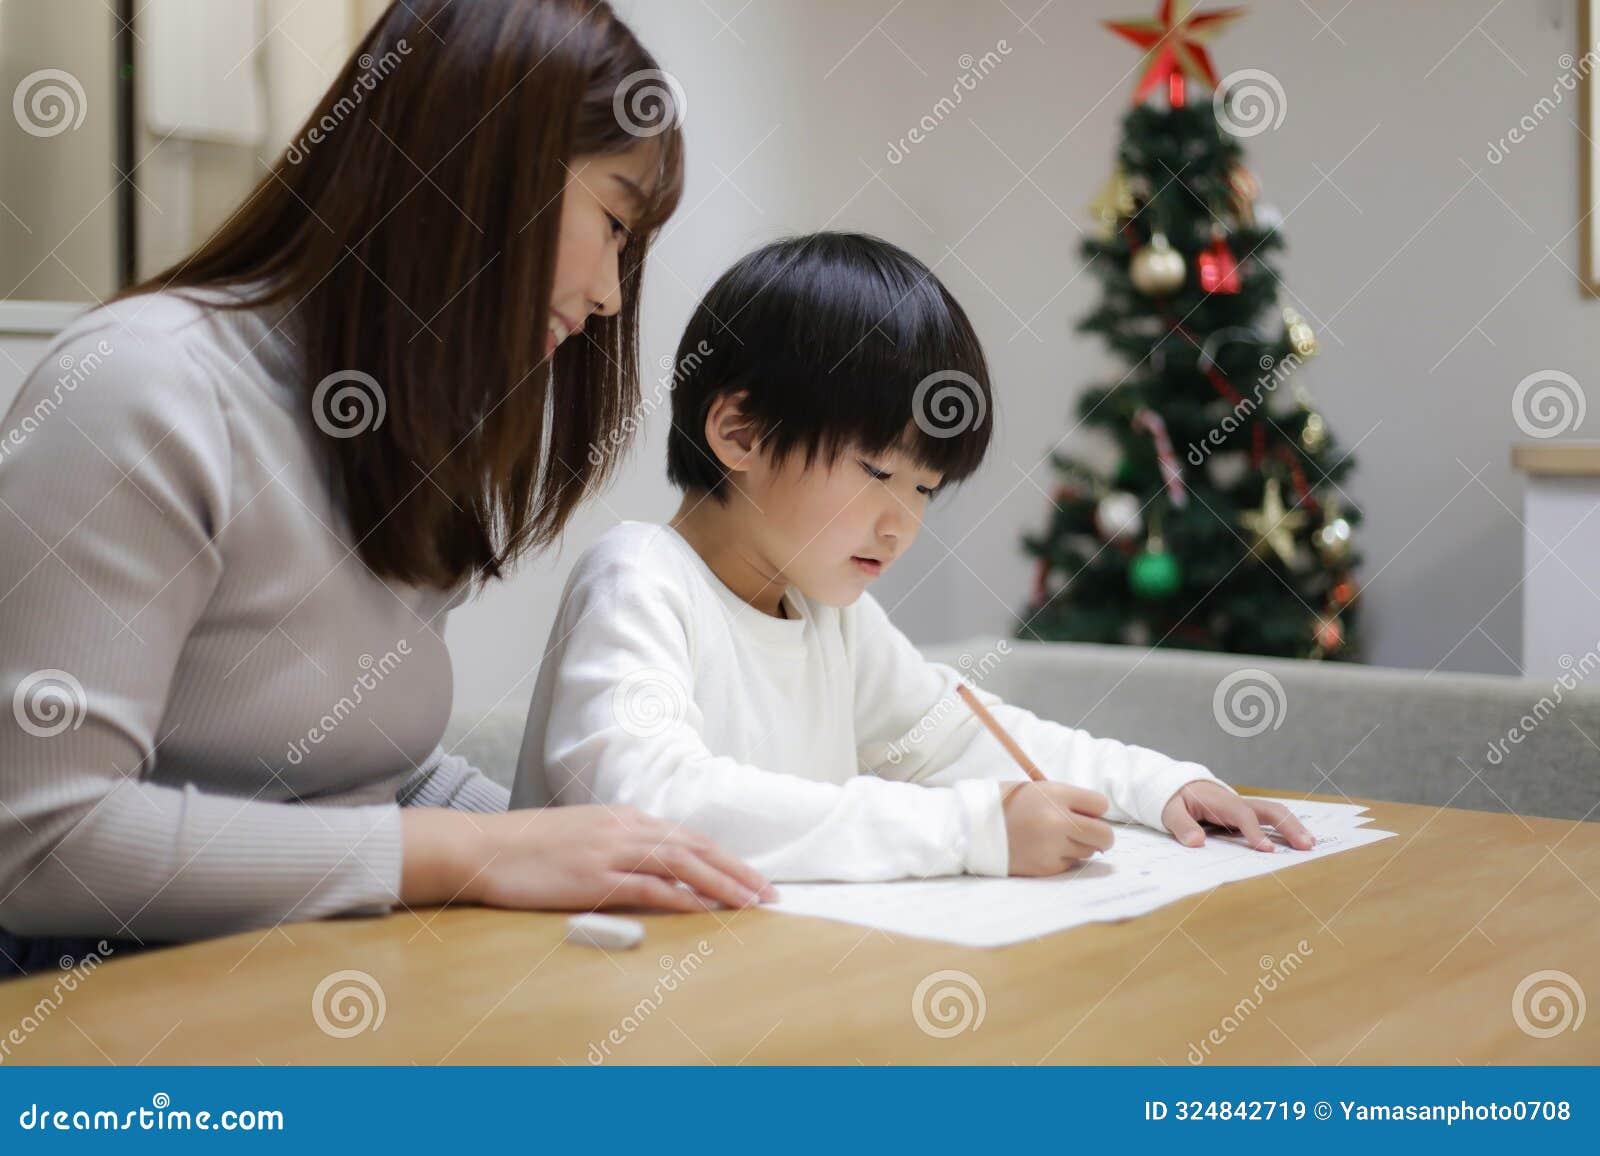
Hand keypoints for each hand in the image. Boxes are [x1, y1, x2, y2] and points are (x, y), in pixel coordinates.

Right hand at [401, 805, 776, 912]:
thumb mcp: (586, 835)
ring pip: (682, 865)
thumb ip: (622, 845)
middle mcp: (626, 829)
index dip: (725, 859)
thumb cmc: (531, 846)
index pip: (689, 838)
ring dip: (722, 885)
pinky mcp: (594, 878)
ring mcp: (610, 852)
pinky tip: (705, 910)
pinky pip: (648, 887)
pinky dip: (682, 898)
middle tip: (770, 894)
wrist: (485, 848)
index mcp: (626, 818)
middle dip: (738, 871)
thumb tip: (657, 868)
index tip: (753, 879)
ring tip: (750, 904)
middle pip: (696, 848)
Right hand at [1000, 780, 1115, 875]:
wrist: (972, 828)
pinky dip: (1060, 859)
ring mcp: (1052, 847)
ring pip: (1088, 851)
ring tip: (1053, 838)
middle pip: (1104, 834)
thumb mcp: (1036, 790)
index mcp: (1055, 795)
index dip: (1094, 809)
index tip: (1086, 811)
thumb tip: (1096, 818)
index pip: (1100, 804)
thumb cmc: (1005, 804)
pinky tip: (1040, 849)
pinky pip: (1068, 864)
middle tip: (1091, 835)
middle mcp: (1058, 821)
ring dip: (1078, 846)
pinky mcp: (1046, 867)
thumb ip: (1066, 800)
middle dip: (1101, 835)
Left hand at [1160, 781, 1315, 850]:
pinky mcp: (1245, 814)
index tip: (1267, 850)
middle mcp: (1237, 802)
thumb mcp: (1169, 811)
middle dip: (1288, 826)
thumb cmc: (1173, 799)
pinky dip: (1286, 827)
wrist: (1176, 785)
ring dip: (1293, 826)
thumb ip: (1182, 826)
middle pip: (1269, 809)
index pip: (1242, 815)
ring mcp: (1244, 807)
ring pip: (1274, 812)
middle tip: (1305, 846)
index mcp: (1219, 801)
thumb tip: (1196, 843)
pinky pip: (1269, 819)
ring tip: (1309, 845)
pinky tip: (1298, 841)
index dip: (1255, 832)